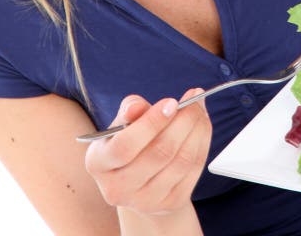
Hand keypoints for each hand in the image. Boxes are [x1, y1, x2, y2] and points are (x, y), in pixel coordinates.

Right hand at [84, 90, 210, 220]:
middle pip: (159, 153)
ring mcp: (145, 201)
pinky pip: (193, 169)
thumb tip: (136, 106)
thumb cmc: (130, 141)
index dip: (152, 122)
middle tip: (193, 98)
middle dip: (182, 121)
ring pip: (181, 161)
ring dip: (197, 128)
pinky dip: (202, 141)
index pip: (125, 145)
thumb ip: (129, 110)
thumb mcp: (122, 123)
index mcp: (98, 163)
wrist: (140, 180)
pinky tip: (201, 125)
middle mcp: (118, 189)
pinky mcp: (171, 203)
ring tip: (199, 107)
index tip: (172, 102)